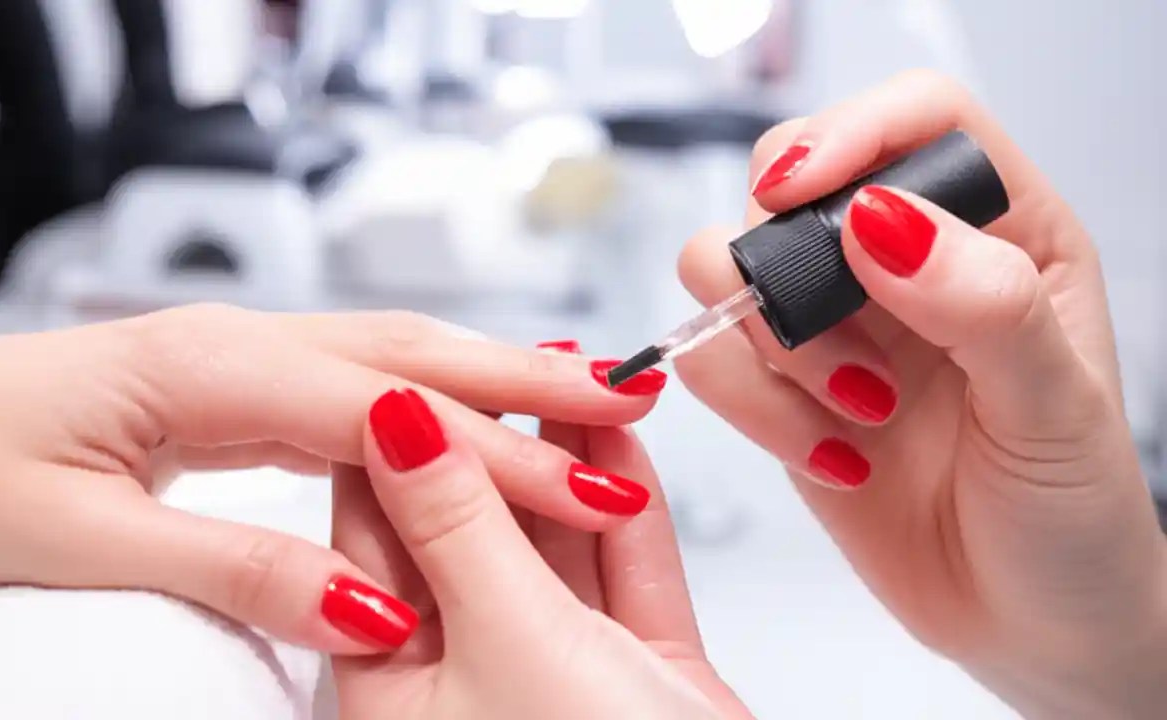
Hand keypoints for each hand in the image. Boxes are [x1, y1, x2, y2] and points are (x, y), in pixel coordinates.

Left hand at [0, 305, 667, 654]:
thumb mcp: (81, 538)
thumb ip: (233, 565)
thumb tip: (365, 603)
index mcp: (204, 368)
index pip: (388, 410)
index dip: (496, 451)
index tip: (584, 484)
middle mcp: (234, 344)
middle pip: (412, 353)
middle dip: (526, 380)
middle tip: (627, 400)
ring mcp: (236, 355)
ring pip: (392, 356)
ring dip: (490, 378)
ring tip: (581, 397)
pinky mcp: (231, 382)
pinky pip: (355, 380)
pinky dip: (430, 394)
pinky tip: (467, 412)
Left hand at [330, 360, 749, 718]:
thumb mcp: (506, 642)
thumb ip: (455, 526)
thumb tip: (397, 421)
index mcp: (391, 687)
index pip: (372, 530)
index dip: (395, 436)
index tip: (416, 359)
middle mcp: (464, 678)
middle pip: (464, 524)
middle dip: (492, 431)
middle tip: (506, 349)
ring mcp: (554, 674)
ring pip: (550, 539)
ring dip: (562, 454)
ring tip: (569, 368)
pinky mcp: (637, 676)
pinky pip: (625, 573)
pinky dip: (628, 505)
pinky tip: (624, 437)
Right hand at [676, 70, 1166, 716]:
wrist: (1026, 625)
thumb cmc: (1073, 517)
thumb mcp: (1057, 408)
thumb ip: (981, 302)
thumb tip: (877, 217)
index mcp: (1002, 231)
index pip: (914, 121)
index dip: (847, 133)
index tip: (800, 193)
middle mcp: (906, 262)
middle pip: (788, 180)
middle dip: (788, 263)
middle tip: (845, 347)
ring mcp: (837, 324)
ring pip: (728, 267)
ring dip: (772, 349)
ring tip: (855, 412)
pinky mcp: (783, 388)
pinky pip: (711, 359)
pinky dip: (750, 407)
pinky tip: (830, 455)